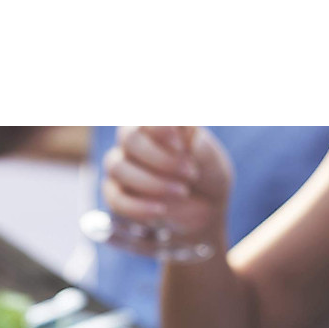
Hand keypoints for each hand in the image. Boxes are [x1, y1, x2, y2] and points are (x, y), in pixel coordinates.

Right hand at [101, 126, 232, 241]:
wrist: (202, 213)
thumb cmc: (207, 179)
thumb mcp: (214, 164)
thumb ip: (203, 149)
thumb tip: (193, 138)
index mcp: (160, 124)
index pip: (146, 114)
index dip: (159, 126)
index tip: (181, 145)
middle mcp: (136, 141)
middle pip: (128, 137)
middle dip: (160, 158)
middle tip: (190, 173)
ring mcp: (121, 167)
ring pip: (118, 167)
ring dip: (152, 183)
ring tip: (182, 192)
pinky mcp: (115, 195)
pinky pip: (116, 199)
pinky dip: (139, 206)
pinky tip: (161, 210)